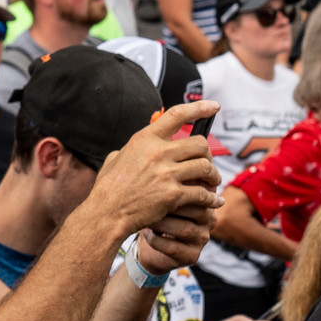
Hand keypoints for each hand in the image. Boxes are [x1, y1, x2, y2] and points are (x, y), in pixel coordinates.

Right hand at [91, 97, 220, 240]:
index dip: (199, 107)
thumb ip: (133, 148)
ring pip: (205, 166)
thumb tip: (140, 145)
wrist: (105, 214)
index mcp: (145, 139)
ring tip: (213, 182)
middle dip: (208, 153)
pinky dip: (211, 198)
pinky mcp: (172, 195)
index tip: (214, 106)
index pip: (177, 115)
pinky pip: (202, 193)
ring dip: (213, 175)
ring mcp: (166, 174)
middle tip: (207, 162)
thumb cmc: (108, 188)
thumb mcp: (116, 158)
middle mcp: (158, 152)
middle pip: (200, 143)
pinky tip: (214, 201)